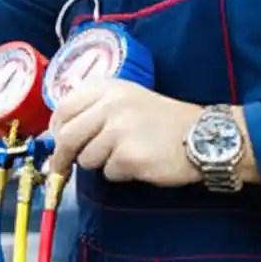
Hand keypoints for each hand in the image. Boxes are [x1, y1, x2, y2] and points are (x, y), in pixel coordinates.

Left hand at [47, 79, 202, 185]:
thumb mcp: (126, 102)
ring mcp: (119, 131)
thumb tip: (54, 142)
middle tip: (62, 168)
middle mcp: (110, 105)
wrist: (205, 136)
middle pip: (66, 137)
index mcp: (107, 88)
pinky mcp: (128, 156)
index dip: (56, 129)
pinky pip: (108, 173)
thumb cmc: (163, 121)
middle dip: (62, 157)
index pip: (63, 109)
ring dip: (101, 164)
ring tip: (126, 154)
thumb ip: (92, 114)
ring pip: (86, 159)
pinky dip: (120, 173)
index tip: (58, 141)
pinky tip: (140, 162)